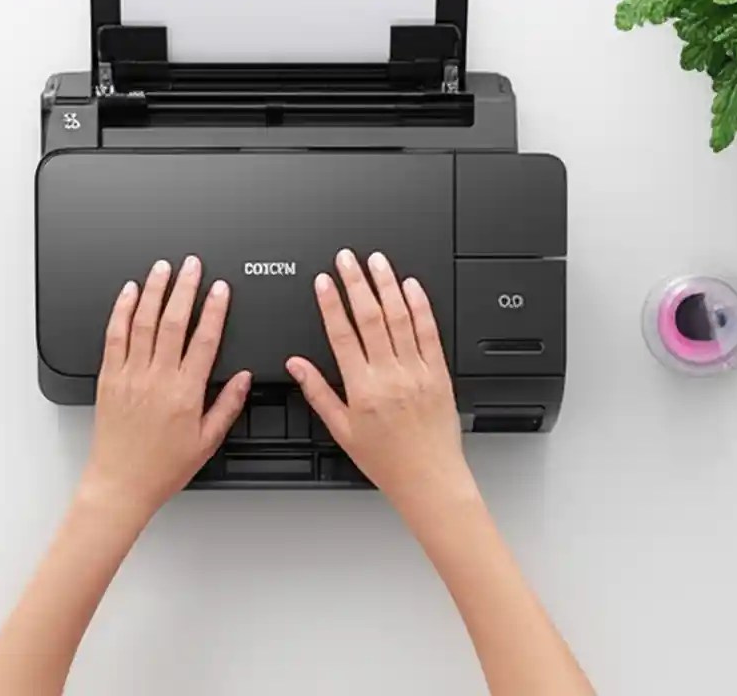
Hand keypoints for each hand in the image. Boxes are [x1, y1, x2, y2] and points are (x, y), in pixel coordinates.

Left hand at [83, 256, 251, 516]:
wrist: (121, 483)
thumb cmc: (161, 467)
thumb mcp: (207, 441)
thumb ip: (227, 405)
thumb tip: (244, 378)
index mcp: (185, 393)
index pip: (204, 339)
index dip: (214, 309)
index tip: (220, 289)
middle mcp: (157, 378)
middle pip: (172, 321)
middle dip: (185, 287)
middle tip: (192, 265)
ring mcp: (130, 375)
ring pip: (142, 321)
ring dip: (154, 290)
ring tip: (162, 268)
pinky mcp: (108, 378)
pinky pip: (114, 336)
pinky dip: (121, 310)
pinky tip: (128, 293)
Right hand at [286, 249, 472, 507]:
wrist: (428, 478)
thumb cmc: (386, 459)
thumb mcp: (341, 430)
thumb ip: (318, 392)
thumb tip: (297, 365)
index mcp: (362, 389)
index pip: (342, 335)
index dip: (330, 304)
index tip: (323, 282)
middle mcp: (390, 375)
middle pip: (370, 317)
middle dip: (356, 282)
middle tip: (347, 258)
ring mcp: (417, 372)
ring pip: (401, 318)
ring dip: (387, 285)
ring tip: (377, 261)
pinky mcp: (439, 373)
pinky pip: (430, 332)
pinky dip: (421, 306)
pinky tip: (412, 286)